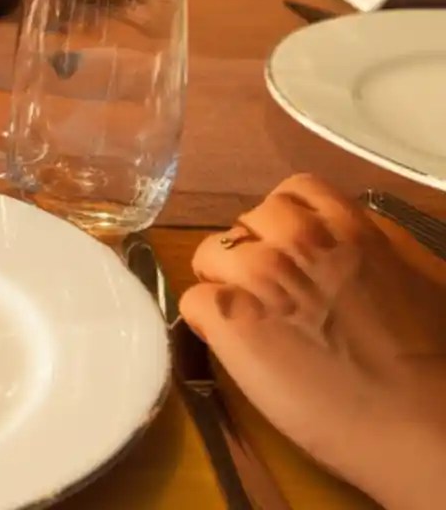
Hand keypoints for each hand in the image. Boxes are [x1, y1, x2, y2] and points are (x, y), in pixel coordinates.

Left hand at [181, 174, 445, 509]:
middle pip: (244, 223)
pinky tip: (231, 343)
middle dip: (250, 252)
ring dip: (221, 284)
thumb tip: (347, 253)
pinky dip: (205, 322)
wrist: (421, 423)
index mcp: (349, 228)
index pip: (294, 192)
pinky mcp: (231, 322)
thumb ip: (368, 255)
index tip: (290, 252)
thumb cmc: (432, 362)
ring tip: (245, 319)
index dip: (285, 224)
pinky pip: (192, 302)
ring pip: (208, 255)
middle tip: (264, 292)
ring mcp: (259, 278)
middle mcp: (298, 243)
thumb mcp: (413, 281)